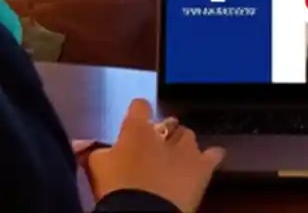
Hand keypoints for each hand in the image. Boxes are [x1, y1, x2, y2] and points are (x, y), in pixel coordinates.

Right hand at [85, 99, 223, 212]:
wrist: (143, 212)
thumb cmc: (115, 187)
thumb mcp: (97, 166)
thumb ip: (98, 152)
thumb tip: (93, 146)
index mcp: (137, 129)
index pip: (140, 106)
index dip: (138, 111)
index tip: (135, 116)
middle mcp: (166, 133)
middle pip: (168, 124)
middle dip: (162, 133)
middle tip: (153, 149)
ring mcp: (188, 149)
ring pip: (188, 136)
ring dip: (182, 144)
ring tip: (176, 158)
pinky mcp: (203, 167)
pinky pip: (213, 154)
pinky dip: (210, 156)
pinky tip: (208, 159)